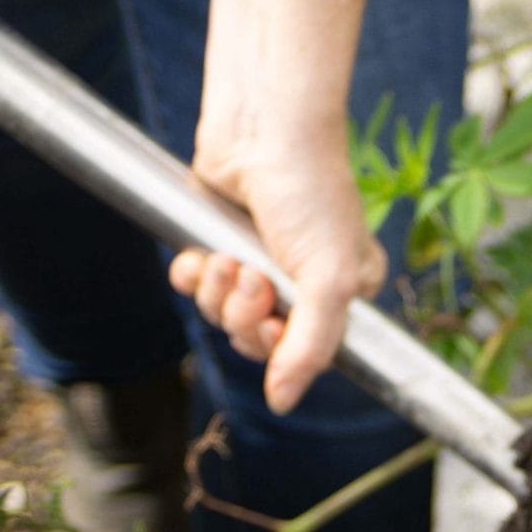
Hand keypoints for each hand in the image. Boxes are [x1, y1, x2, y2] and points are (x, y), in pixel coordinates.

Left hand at [168, 110, 384, 414]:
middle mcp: (299, 284)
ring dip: (217, 290)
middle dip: (242, 313)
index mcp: (340, 295)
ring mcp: (257, 262)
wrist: (263, 128)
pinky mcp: (218, 240)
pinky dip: (191, 274)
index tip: (270, 320)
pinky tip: (201, 252)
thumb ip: (310, 348)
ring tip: (228, 255)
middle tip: (250, 275)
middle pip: (255, 338)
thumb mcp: (328, 279)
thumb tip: (282, 403)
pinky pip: (194, 284)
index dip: (276, 346)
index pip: (302, 353)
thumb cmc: (311, 193)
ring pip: (220, 313)